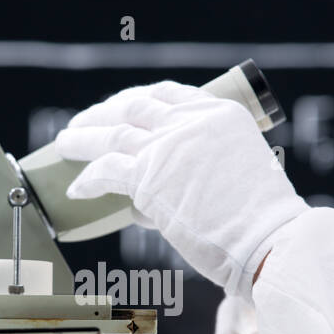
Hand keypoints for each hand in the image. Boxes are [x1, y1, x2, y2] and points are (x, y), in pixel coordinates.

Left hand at [57, 81, 307, 296]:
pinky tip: (76, 188)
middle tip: (85, 122)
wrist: (268, 238)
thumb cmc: (262, 221)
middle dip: (104, 113)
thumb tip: (160, 194)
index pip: (168, 94)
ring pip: (112, 133)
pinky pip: (106, 170)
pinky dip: (88, 178)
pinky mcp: (149, 176)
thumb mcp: (237, 173)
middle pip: (134, 106)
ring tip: (65, 144)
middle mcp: (192, 121)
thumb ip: (200, 171)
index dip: (136, 100)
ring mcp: (168, 145)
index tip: (121, 106)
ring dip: (83, 139)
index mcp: (220, 113)